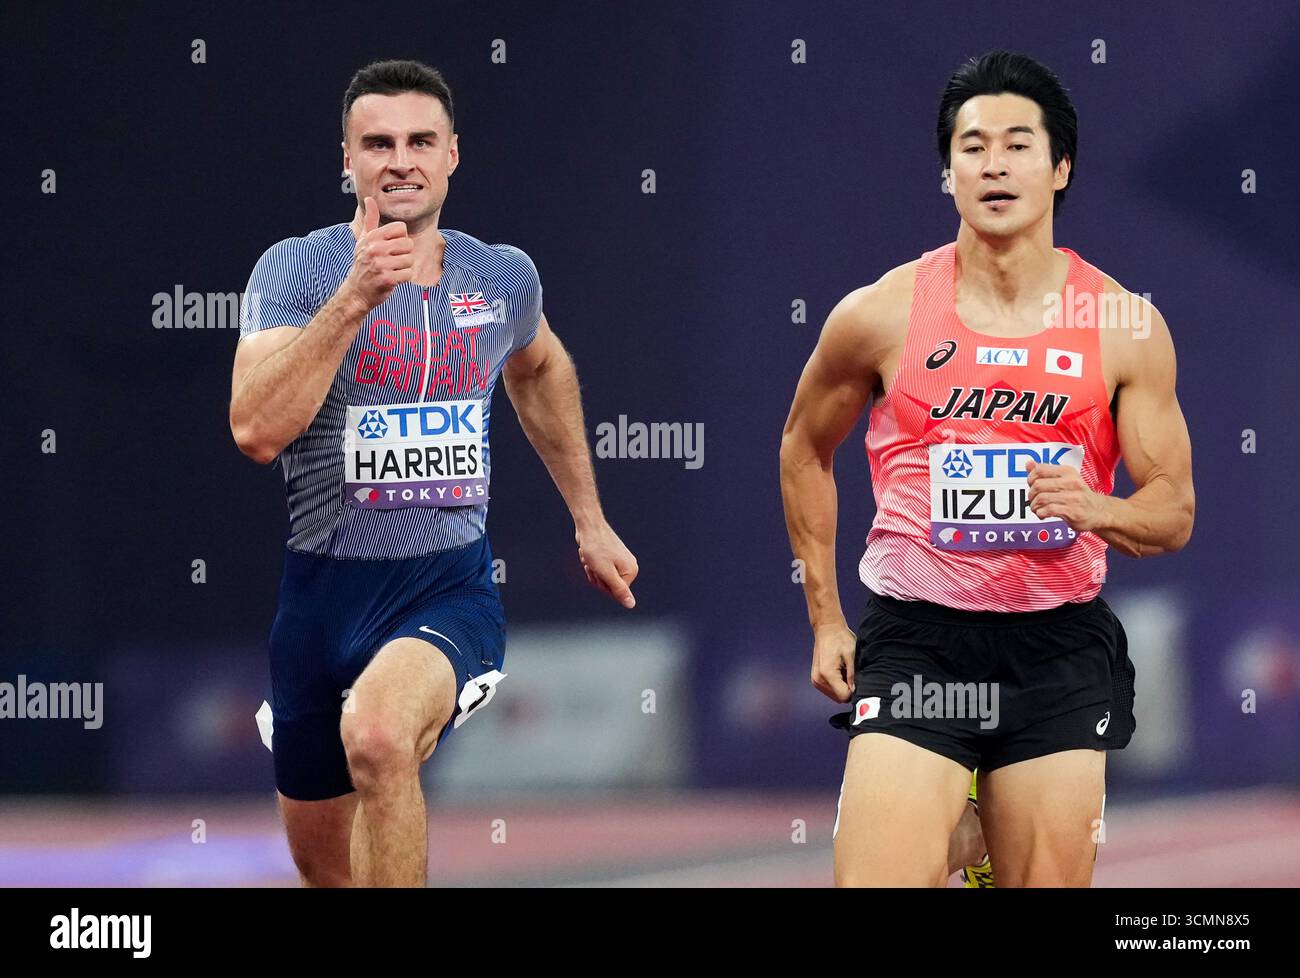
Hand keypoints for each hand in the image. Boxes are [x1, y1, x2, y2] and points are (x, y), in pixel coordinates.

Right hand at [343, 196, 413, 310]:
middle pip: (408, 244)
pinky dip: (404, 279)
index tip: (391, 248)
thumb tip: (369, 199)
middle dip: (404, 255)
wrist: (356, 292)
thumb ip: (370, 220)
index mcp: (372, 237)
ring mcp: (380, 264)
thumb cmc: (364, 265)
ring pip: (410, 260)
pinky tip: (393, 279)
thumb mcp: (364, 240)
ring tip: (391, 270)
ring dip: (404, 268)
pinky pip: (408, 274)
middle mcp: (375, 248)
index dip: (400, 239)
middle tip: (392, 262)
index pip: (401, 229)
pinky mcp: (387, 278)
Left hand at [576, 522, 637, 608]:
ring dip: (592, 570)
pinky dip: (591, 564)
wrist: (589, 526)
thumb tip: (632, 605)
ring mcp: (620, 561)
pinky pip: (599, 569)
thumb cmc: (596, 548)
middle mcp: (628, 566)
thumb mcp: (606, 573)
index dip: (602, 584)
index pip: (614, 593)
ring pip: (602, 578)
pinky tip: (589, 554)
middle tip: (592, 563)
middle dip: (596, 577)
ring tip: (590, 557)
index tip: (598, 570)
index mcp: (631, 571)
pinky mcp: (611, 557)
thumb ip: (619, 590)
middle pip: (608, 586)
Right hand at [811, 623, 855, 702]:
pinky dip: (836, 685)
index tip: (857, 680)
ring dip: (842, 687)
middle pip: (838, 698)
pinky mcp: (815, 678)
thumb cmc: (840, 638)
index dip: (853, 691)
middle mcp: (818, 679)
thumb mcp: (851, 656)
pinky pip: (829, 690)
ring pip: (834, 695)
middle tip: (851, 674)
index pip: (843, 696)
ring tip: (844, 671)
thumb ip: (852, 676)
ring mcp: (815, 680)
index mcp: (827, 674)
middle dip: (847, 690)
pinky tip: (839, 672)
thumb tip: (855, 691)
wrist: (827, 628)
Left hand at [1025, 460, 1105, 531]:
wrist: (1099, 511)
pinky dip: (1040, 513)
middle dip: (1031, 495)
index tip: (1032, 486)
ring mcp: (1073, 497)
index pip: (1039, 470)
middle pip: (1038, 485)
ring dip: (1034, 506)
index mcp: (1067, 471)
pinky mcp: (1073, 511)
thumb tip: (1028, 464)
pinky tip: (1043, 514)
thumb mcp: (1065, 479)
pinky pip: (1048, 510)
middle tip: (1034, 500)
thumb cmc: (1078, 494)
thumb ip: (1046, 472)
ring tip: (1037, 508)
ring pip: (1041, 498)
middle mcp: (1071, 482)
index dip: (1030, 479)